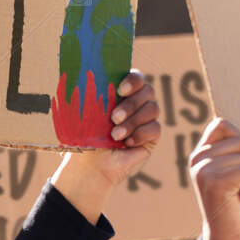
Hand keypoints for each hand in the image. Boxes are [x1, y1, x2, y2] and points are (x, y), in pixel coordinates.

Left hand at [52, 70, 161, 222]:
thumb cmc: (84, 138)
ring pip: (153, 108)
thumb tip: (86, 73)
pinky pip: (155, 128)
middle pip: (148, 91)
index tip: (120, 89)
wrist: (90, 166)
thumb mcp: (85, 114)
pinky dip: (140, 134)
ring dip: (133, 122)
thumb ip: (91, 94)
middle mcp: (137, 103)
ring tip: (115, 136)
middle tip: (113, 118)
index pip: (136, 77)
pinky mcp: (151, 137)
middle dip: (131, 104)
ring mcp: (146, 119)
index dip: (133, 80)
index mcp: (121, 93)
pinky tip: (127, 144)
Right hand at [190, 118, 239, 239]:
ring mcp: (203, 170)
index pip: (222, 124)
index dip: (238, 140)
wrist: (226, 237)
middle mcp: (197, 159)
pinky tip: (238, 198)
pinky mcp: (215, 182)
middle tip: (237, 185)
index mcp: (199, 154)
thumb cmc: (236, 202)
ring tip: (237, 192)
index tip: (238, 161)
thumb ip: (236, 149)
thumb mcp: (234, 169)